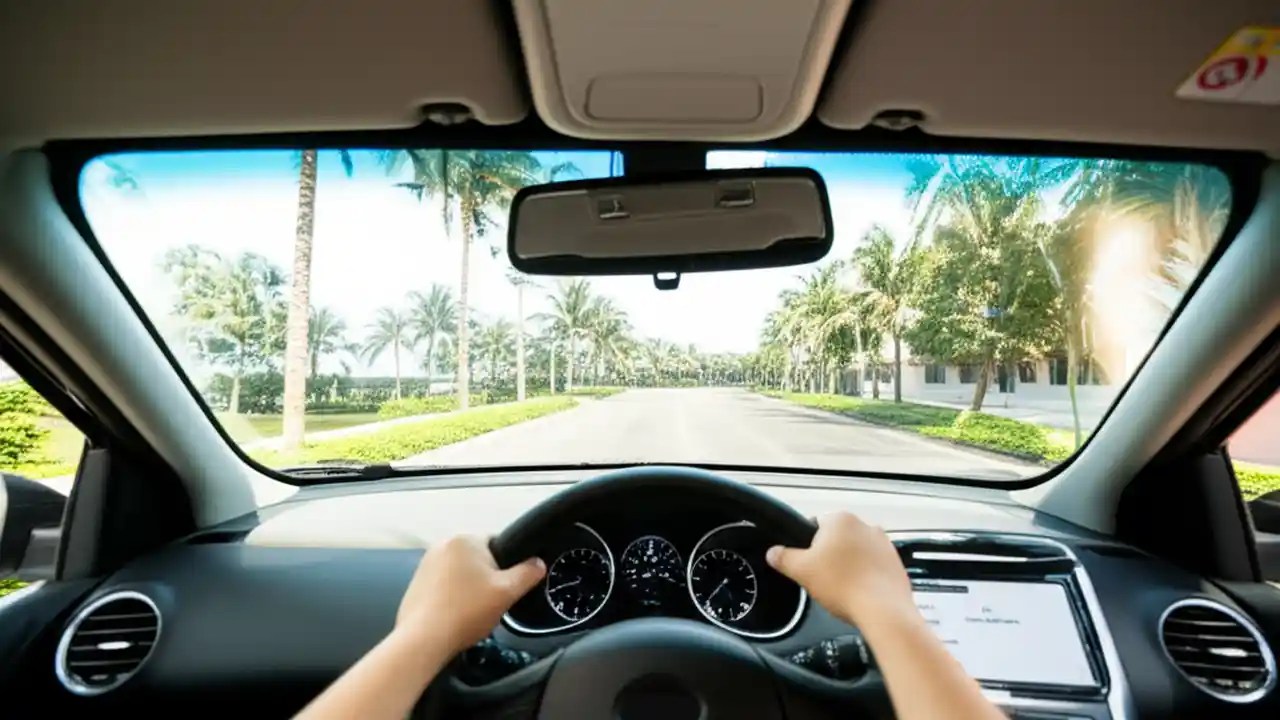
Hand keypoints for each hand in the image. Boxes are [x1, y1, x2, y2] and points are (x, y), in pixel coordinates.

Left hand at [396, 535, 544, 655]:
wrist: (423, 640)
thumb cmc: (467, 610)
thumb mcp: (507, 592)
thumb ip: (527, 574)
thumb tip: (539, 562)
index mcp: (465, 539)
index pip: (497, 543)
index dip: (508, 565)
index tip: (508, 587)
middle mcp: (442, 544)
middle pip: (478, 558)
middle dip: (487, 577)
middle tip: (492, 601)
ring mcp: (425, 563)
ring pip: (461, 572)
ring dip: (469, 586)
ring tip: (472, 611)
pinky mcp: (416, 582)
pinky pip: (444, 584)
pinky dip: (452, 595)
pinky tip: (455, 614)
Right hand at [766, 512, 913, 627]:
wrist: (883, 610)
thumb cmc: (841, 585)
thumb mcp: (801, 571)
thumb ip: (783, 557)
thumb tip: (773, 552)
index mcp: (840, 519)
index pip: (815, 524)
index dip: (807, 546)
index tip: (807, 565)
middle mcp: (866, 525)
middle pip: (837, 539)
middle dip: (829, 556)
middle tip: (822, 579)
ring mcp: (885, 543)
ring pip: (856, 553)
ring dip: (849, 566)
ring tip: (843, 589)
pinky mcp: (896, 563)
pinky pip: (874, 567)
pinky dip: (866, 577)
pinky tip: (860, 594)